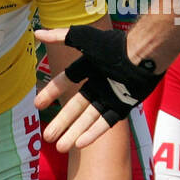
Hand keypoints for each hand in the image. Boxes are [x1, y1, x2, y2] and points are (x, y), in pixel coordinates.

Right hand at [34, 25, 161, 151]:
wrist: (142, 56)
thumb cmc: (113, 45)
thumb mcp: (84, 39)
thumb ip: (61, 37)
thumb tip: (37, 33)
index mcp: (90, 66)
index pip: (67, 80)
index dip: (52, 92)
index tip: (38, 105)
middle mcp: (99, 83)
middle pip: (76, 106)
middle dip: (62, 121)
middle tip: (47, 136)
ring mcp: (111, 96)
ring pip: (89, 118)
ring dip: (75, 132)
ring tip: (60, 147)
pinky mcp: (124, 106)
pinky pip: (107, 122)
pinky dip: (94, 133)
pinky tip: (80, 144)